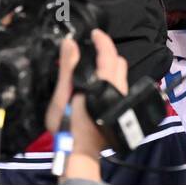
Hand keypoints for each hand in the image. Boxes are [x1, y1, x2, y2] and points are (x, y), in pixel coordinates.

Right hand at [45, 30, 128, 175]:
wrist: (81, 151)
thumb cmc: (69, 123)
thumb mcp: (63, 94)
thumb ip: (68, 67)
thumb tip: (70, 42)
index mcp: (105, 81)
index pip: (108, 53)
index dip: (102, 40)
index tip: (95, 32)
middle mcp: (118, 88)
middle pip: (119, 63)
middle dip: (108, 53)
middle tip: (92, 50)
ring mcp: (121, 99)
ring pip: (120, 76)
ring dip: (110, 67)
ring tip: (93, 67)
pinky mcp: (120, 109)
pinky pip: (119, 86)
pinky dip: (110, 80)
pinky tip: (98, 86)